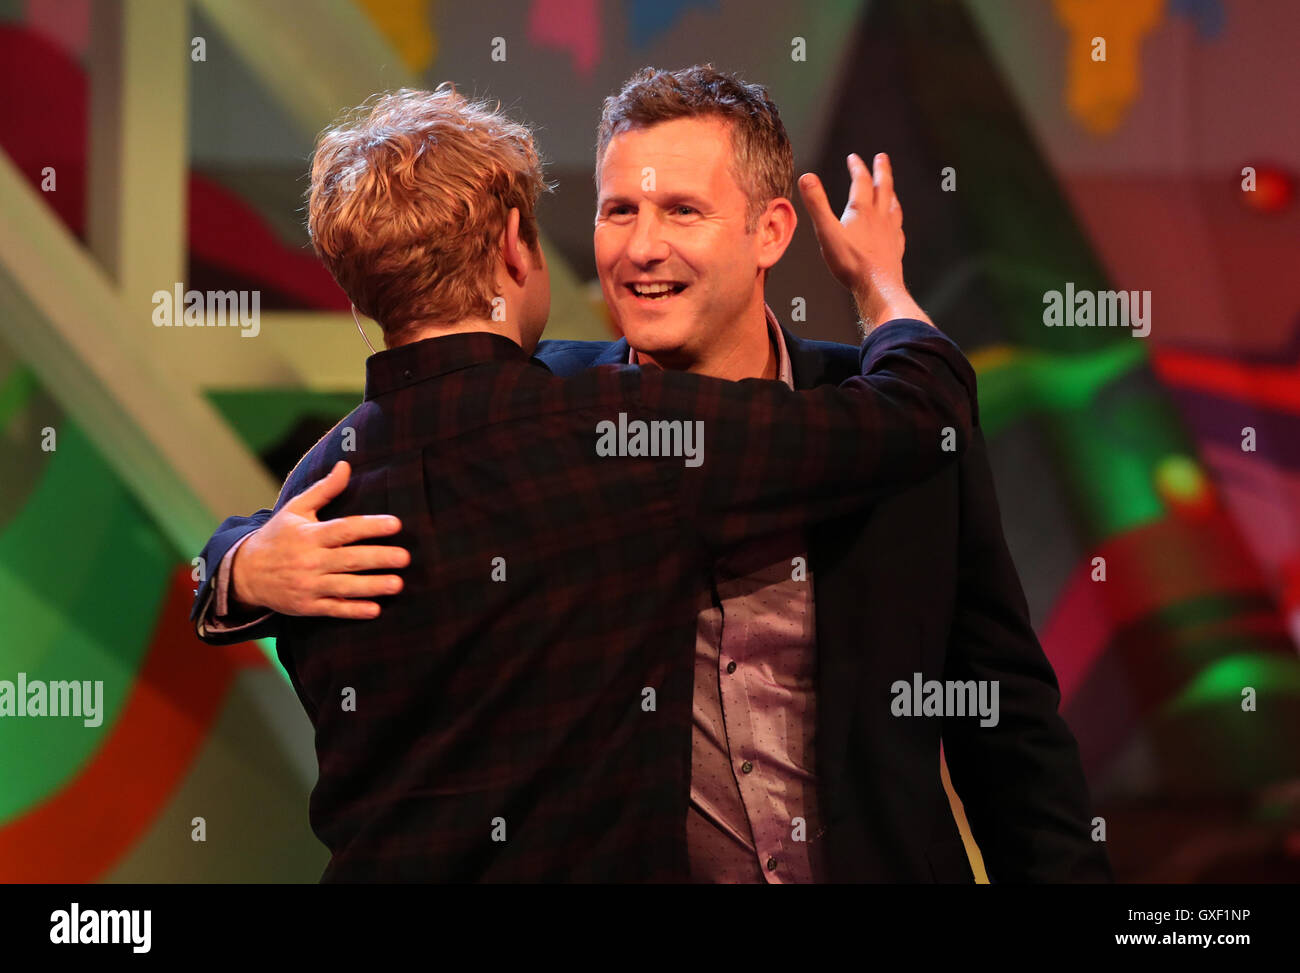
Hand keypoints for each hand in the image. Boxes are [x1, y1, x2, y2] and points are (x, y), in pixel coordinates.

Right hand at [231, 460, 409, 618]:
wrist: (245, 573)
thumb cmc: (278, 536)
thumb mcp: (296, 509)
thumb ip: (324, 489)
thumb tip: (346, 465)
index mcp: (310, 535)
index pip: (344, 529)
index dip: (370, 526)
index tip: (395, 524)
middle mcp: (310, 561)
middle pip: (349, 559)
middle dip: (378, 558)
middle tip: (405, 557)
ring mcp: (308, 585)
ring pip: (345, 586)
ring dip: (372, 586)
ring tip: (398, 583)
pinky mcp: (307, 606)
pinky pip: (333, 609)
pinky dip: (353, 610)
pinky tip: (375, 609)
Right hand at [797, 152, 930, 329]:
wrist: (877, 286)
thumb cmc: (851, 263)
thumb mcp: (827, 232)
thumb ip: (817, 204)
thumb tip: (806, 178)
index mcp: (862, 211)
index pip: (861, 181)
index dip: (857, 167)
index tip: (854, 158)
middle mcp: (879, 217)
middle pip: (883, 187)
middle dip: (881, 171)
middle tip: (882, 158)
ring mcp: (890, 232)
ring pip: (893, 205)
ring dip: (891, 192)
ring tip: (890, 188)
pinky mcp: (896, 247)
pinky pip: (898, 227)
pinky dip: (896, 219)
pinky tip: (895, 223)